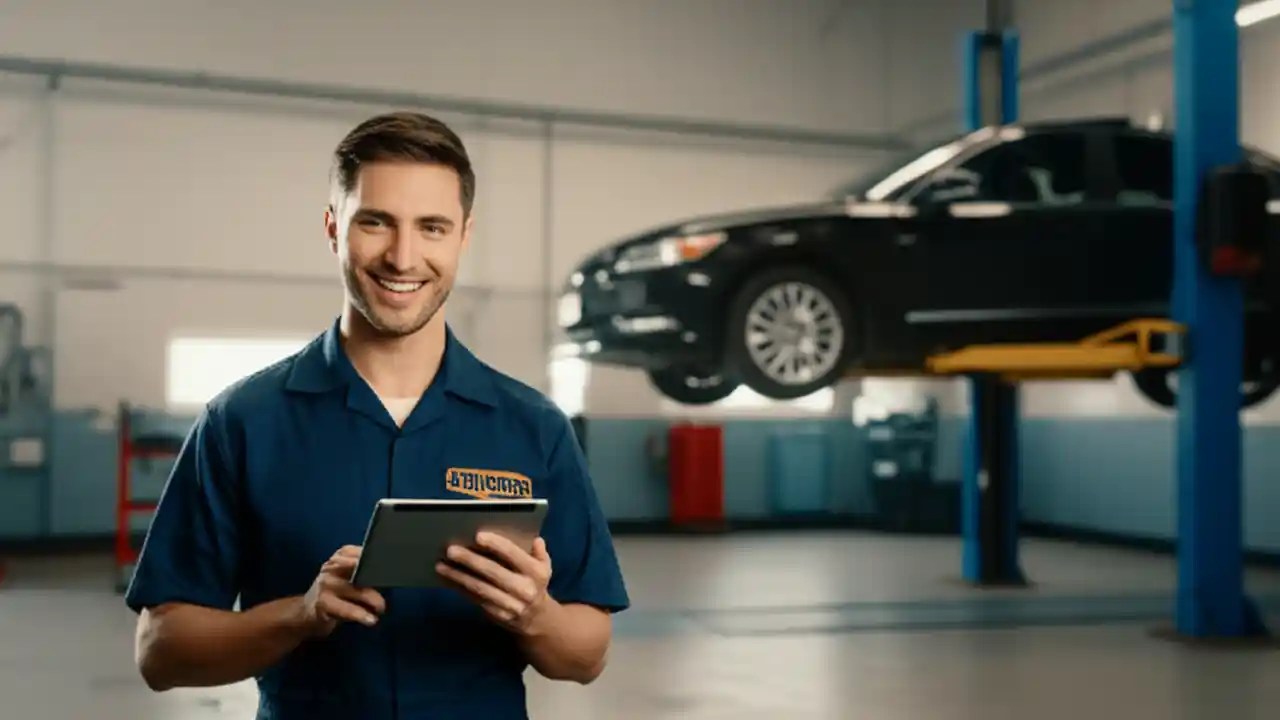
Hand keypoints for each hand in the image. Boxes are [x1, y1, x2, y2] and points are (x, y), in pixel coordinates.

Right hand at [299, 545, 386, 637]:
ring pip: (357, 589)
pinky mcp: (323, 603)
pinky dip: (361, 615)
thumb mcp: (349, 578)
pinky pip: (346, 609)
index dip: (380, 560)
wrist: (306, 614)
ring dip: (373, 599)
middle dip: (378, 579)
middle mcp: (332, 566)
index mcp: (341, 556)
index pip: (364, 553)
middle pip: (361, 569)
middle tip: (391, 588)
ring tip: (381, 608)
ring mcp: (326, 584)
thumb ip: (367, 573)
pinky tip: (371, 620)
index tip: (395, 567)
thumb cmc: (336, 595)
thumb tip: (394, 574)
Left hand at [436, 533, 553, 635]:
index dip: (496, 545)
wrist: (537, 619)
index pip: (515, 556)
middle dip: (470, 560)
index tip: (478, 536)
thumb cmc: (535, 583)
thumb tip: (534, 539)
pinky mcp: (497, 615)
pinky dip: (459, 588)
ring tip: (441, 565)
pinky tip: (447, 579)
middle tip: (451, 550)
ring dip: (458, 576)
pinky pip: (475, 599)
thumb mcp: (544, 566)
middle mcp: (524, 589)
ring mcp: (510, 604)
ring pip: (480, 588)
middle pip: (493, 572)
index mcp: (536, 572)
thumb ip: (539, 552)